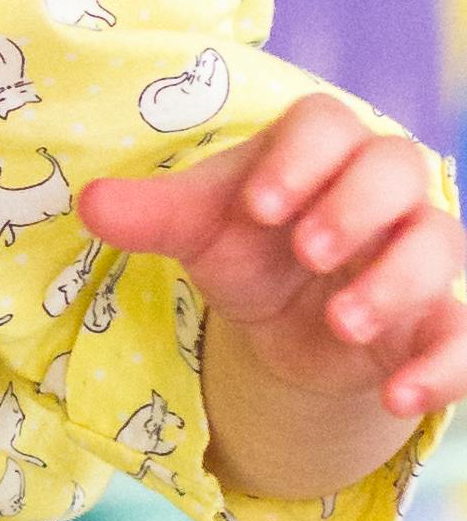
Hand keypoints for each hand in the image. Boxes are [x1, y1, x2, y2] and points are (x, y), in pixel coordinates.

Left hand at [83, 95, 466, 490]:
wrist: (284, 320)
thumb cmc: (248, 247)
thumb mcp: (200, 232)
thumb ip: (152, 216)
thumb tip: (90, 203)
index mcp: (322, 150)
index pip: (328, 123)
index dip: (301, 157)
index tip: (257, 204)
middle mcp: (383, 191)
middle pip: (398, 167)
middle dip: (355, 206)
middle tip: (306, 249)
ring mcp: (417, 253)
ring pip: (440, 245)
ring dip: (396, 283)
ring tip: (341, 322)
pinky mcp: (437, 319)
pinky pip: (465, 334)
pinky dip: (444, 364)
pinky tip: (397, 396)